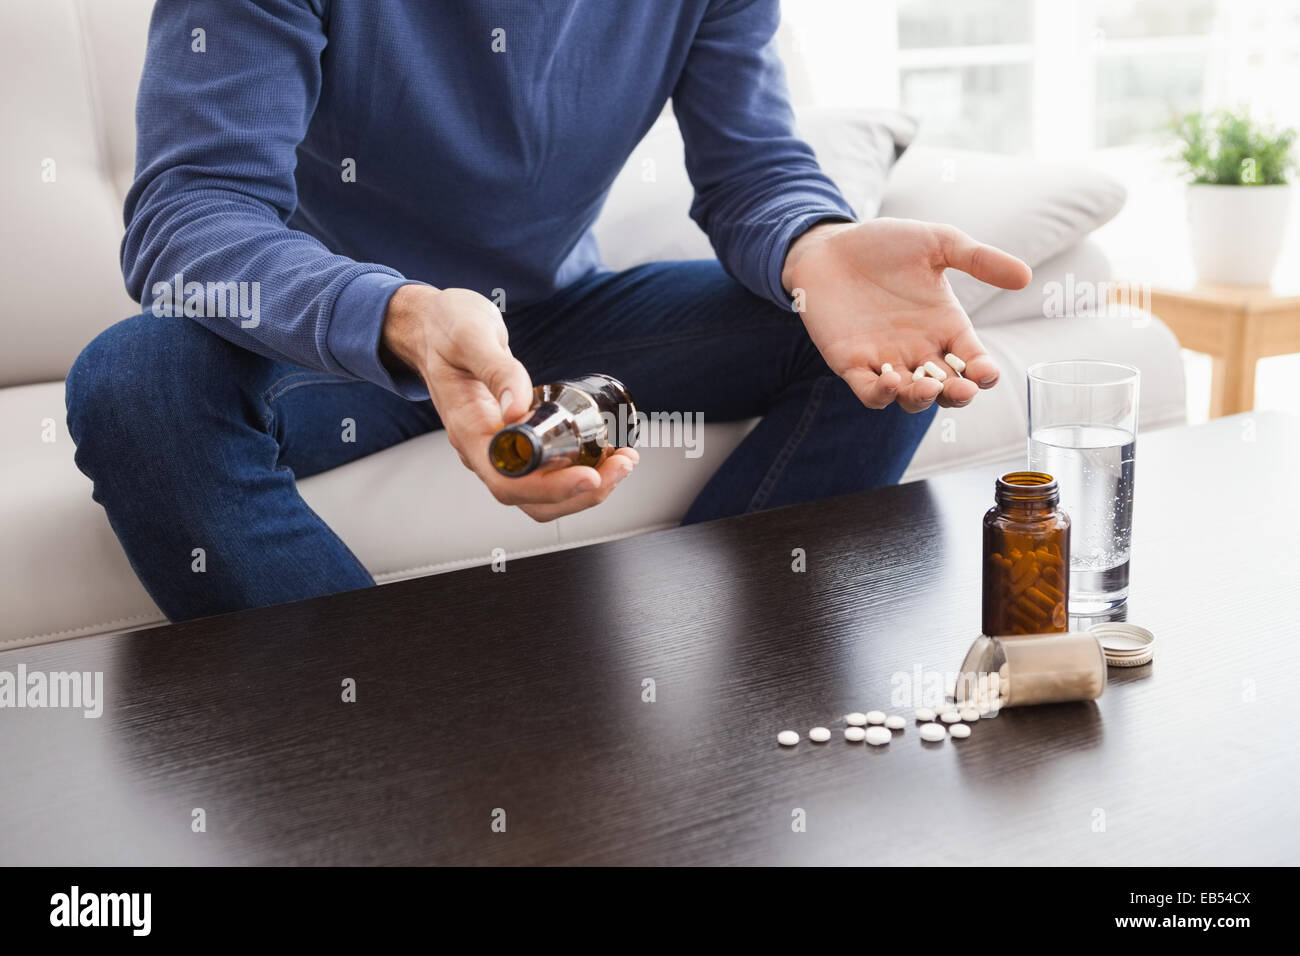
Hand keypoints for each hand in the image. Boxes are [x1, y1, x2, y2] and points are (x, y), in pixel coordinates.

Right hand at [382, 285, 637, 520]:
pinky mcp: (515, 441)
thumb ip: (496, 370)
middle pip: (532, 499)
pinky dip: (578, 469)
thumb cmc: (445, 330)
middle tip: (619, 467)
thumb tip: (517, 409)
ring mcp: (499, 448)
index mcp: (468, 430)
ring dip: (585, 487)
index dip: (551, 488)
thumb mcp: (471, 336)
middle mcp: (483, 449)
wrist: (431, 326)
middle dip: (581, 492)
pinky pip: (546, 471)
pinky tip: (603, 452)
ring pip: (542, 492)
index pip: (509, 481)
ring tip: (620, 463)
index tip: (588, 475)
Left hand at [782, 218, 1031, 411]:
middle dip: (958, 394)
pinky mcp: (851, 364)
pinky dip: (882, 394)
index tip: (985, 370)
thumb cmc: (884, 244)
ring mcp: (885, 360)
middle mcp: (920, 350)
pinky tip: (890, 379)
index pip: (973, 361)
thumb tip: (1026, 276)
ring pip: (912, 398)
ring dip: (923, 398)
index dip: (983, 372)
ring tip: (928, 385)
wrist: (830, 247)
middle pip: (947, 390)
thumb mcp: (938, 243)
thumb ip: (978, 259)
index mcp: (946, 326)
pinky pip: (870, 392)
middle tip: (963, 388)